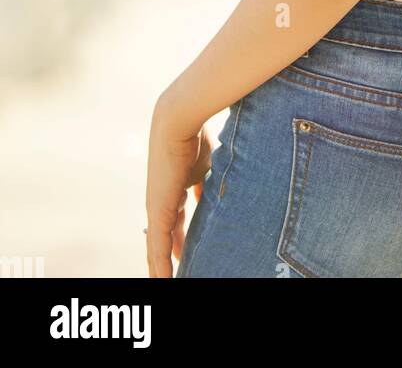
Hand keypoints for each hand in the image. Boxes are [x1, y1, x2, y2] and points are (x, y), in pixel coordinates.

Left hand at [145, 99, 212, 277]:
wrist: (178, 120)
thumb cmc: (197, 132)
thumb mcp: (209, 161)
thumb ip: (214, 177)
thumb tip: (244, 172)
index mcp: (177, 187)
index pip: (179, 218)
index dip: (184, 235)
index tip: (190, 248)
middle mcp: (164, 199)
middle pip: (170, 233)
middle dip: (177, 251)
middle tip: (185, 269)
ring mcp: (158, 206)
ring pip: (160, 245)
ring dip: (165, 264)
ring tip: (170, 281)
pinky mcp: (157, 211)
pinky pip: (158, 246)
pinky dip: (160, 265)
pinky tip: (163, 281)